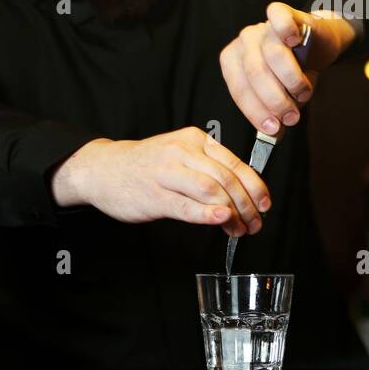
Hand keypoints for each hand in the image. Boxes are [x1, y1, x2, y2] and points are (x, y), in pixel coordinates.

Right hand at [52, 128, 270, 235]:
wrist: (103, 169)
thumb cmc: (147, 166)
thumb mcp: (182, 155)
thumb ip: (211, 170)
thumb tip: (245, 194)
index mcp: (195, 140)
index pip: (235, 163)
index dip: (255, 186)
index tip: (264, 203)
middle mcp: (183, 152)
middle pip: (226, 178)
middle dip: (247, 204)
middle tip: (255, 223)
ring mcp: (167, 173)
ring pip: (211, 190)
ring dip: (232, 213)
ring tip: (240, 228)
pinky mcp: (154, 195)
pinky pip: (186, 205)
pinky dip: (207, 213)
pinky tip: (221, 219)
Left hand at [219, 2, 356, 133]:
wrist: (318, 44)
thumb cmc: (295, 72)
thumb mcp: (283, 96)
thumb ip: (275, 114)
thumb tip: (272, 137)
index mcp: (233, 63)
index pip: (239, 90)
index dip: (256, 111)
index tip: (273, 129)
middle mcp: (244, 42)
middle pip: (255, 73)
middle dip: (275, 100)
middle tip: (292, 117)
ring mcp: (262, 26)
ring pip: (273, 53)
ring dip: (291, 79)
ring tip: (304, 92)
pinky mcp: (282, 12)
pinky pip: (279, 19)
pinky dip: (286, 31)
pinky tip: (296, 43)